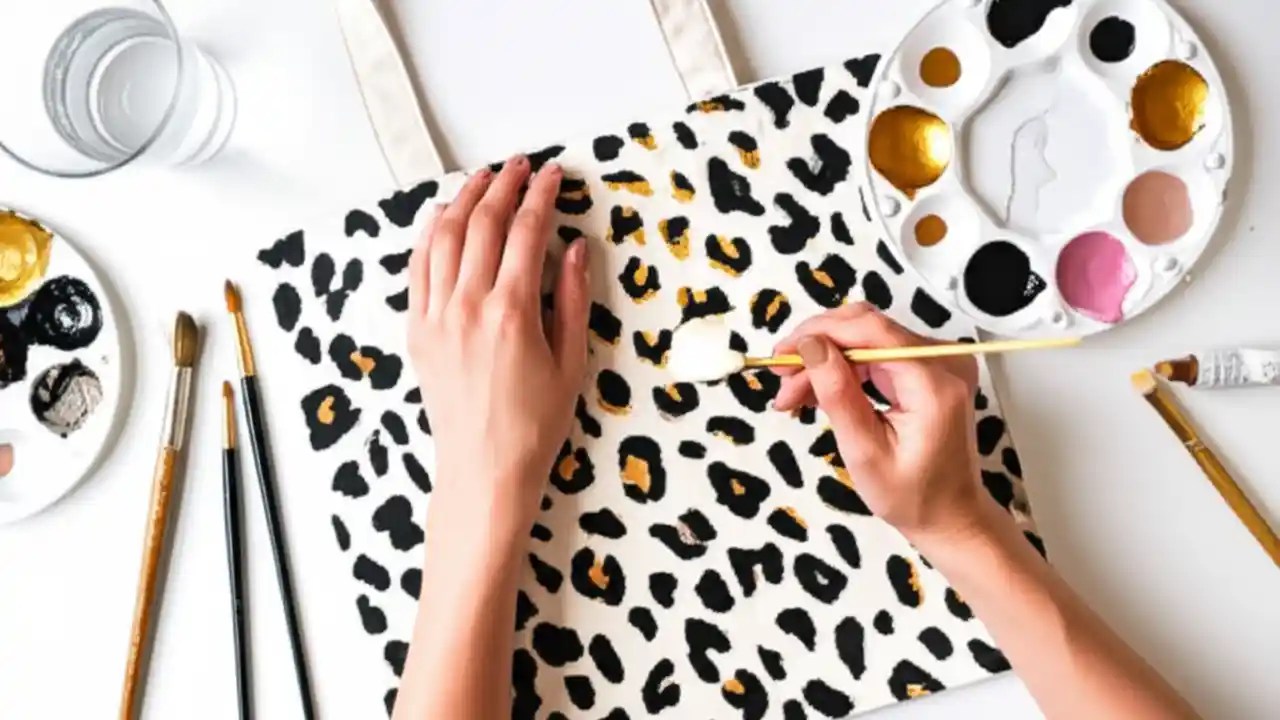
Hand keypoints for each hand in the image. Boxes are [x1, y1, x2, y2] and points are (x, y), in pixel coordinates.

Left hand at [406, 156, 589, 534]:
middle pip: (483, 224)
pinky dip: (429, 234)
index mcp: (513, 313)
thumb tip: (574, 248)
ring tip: (482, 179)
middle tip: (521, 166)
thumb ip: (573, 299)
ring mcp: (436, 317)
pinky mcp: (418, 331)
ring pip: (445, 237)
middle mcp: (468, 307)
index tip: (552, 175)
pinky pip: (418, 268)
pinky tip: (441, 216)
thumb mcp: (572, 363)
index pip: (526, 232)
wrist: (484, 470)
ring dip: (464, 199)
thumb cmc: (535, 425)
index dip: (541, 196)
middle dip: (503, 186)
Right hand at [771, 304, 1000, 544]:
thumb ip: (838, 394)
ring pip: (867, 338)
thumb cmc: (911, 496)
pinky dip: (845, 368)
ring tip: (794, 394)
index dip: (819, 332)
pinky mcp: (930, 368)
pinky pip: (877, 353)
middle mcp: (944, 360)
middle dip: (818, 346)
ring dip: (826, 359)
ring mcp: (939, 361)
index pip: (870, 330)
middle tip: (782, 378)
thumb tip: (809, 344)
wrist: (951, 514)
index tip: (781, 353)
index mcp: (934, 383)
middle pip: (867, 327)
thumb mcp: (864, 452)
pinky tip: (819, 391)